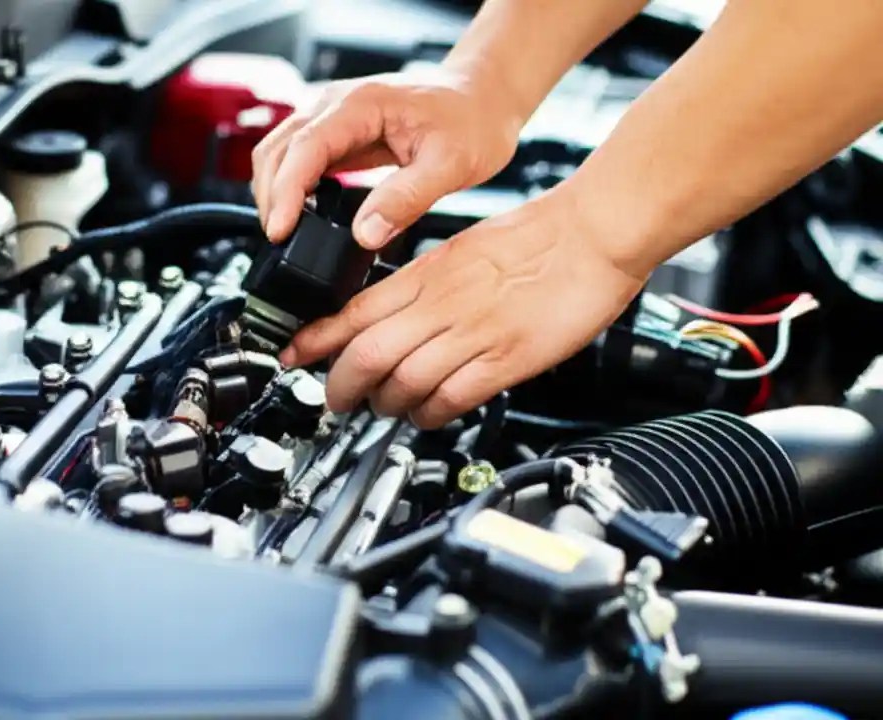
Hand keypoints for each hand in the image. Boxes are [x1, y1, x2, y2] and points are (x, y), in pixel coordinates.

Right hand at [251, 64, 525, 249]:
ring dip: (274, 192)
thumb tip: (365, 234)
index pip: (305, 147)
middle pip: (278, 149)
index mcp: (361, 104)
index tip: (280, 230)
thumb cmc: (471, 121)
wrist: (481, 100)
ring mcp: (331, 117)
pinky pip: (296, 159)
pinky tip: (301, 215)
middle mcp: (336, 104)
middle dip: (271, 197)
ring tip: (287, 233)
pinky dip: (288, 187)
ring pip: (279, 153)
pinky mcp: (335, 135)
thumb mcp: (451, 164)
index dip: (286, 191)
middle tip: (282, 242)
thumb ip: (407, 198)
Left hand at [277, 190, 648, 428]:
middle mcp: (440, 304)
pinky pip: (450, 397)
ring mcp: (471, 333)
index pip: (353, 311)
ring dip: (383, 405)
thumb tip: (393, 311)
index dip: (315, 341)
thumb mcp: (460, 250)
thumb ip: (424, 283)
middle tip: (332, 401)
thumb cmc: (537, 237)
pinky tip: (425, 415)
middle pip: (365, 354)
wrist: (593, 233)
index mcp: (426, 274)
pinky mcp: (504, 359)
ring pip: (401, 382)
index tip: (291, 357)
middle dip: (338, 387)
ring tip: (382, 410)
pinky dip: (428, 414)